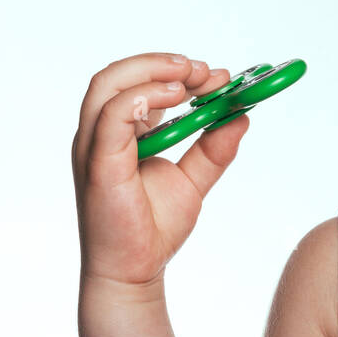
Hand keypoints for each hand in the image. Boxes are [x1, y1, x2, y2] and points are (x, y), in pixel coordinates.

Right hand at [71, 53, 251, 288]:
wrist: (136, 272)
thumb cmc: (153, 228)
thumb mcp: (195, 180)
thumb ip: (215, 148)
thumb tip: (242, 116)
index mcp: (122, 133)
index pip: (141, 84)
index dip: (179, 73)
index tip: (220, 77)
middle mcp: (102, 134)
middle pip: (119, 76)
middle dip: (164, 64)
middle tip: (205, 71)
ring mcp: (95, 147)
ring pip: (108, 85)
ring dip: (152, 71)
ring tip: (190, 78)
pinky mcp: (99, 164)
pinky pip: (112, 116)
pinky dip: (142, 98)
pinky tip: (174, 97)